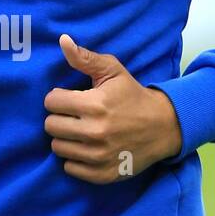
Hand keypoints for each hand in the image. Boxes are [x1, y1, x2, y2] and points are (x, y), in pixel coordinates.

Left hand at [44, 34, 181, 183]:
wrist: (164, 127)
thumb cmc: (133, 96)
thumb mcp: (113, 71)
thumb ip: (85, 58)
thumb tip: (62, 41)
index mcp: (95, 105)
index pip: (51, 102)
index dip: (59, 97)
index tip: (71, 98)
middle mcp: (95, 132)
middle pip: (50, 126)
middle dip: (60, 118)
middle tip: (75, 115)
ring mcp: (99, 156)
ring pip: (58, 148)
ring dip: (66, 139)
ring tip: (81, 131)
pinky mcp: (102, 174)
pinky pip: (70, 168)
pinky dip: (75, 159)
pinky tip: (88, 148)